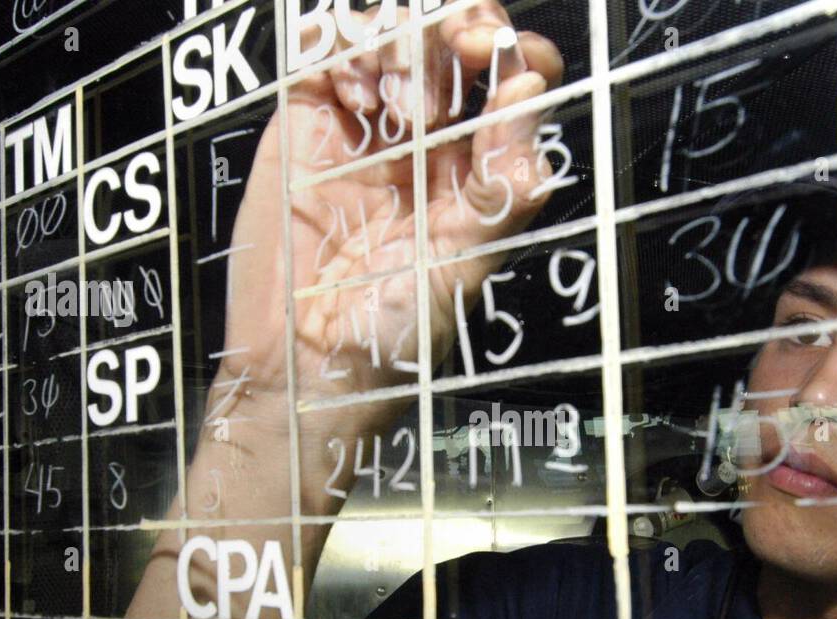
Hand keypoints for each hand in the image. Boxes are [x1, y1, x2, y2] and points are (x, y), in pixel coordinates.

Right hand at [220, 1, 563, 432]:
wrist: (305, 366)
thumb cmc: (393, 333)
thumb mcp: (466, 262)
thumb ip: (503, 184)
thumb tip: (531, 94)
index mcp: (474, 167)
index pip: (509, 78)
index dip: (511, 53)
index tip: (503, 62)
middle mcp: (424, 138)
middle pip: (452, 36)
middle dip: (463, 24)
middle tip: (461, 49)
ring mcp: (362, 125)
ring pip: (392, 32)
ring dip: (404, 42)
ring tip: (400, 105)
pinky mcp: (304, 122)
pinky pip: (322, 53)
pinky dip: (343, 48)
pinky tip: (356, 95)